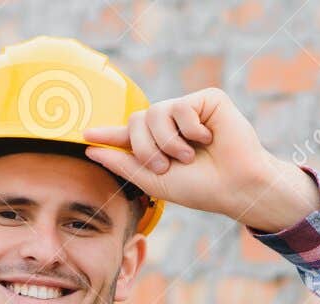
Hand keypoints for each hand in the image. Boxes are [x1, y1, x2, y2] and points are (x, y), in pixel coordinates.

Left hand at [82, 87, 319, 232]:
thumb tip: (91, 150)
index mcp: (159, 145)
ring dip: (169, 142)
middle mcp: (172, 124)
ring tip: (189, 156)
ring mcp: (189, 109)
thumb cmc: (200, 188)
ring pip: (156, 112)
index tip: (84, 135)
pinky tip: (209, 139)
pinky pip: (181, 107)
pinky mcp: (207, 99)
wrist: (236, 186)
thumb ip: (123, 165)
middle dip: (145, 148)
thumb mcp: (155, 181)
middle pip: (137, 121)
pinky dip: (191, 129)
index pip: (128, 135)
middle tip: (164, 167)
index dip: (107, 134)